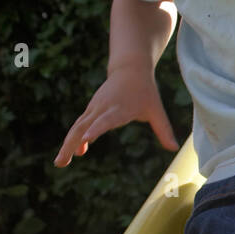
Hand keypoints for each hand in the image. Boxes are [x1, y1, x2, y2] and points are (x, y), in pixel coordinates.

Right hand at [54, 65, 179, 166]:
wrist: (130, 69)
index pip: (105, 120)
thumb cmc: (145, 91)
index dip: (96, 129)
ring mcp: (94, 109)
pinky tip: (77, 152)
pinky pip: (79, 125)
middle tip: (61, 163)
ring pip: (76, 127)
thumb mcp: (156, 110)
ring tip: (60, 164)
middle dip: (71, 144)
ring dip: (67, 145)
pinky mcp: (91, 110)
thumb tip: (174, 147)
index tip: (86, 139)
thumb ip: (163, 129)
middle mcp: (103, 108)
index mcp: (119, 108)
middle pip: (83, 127)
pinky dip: (74, 138)